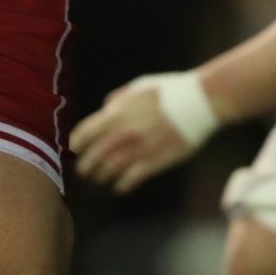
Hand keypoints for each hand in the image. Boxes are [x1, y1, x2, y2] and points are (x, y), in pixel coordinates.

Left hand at [70, 75, 202, 193]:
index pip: (83, 134)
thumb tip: (105, 110)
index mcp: (116, 114)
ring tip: (99, 180)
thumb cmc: (170, 91)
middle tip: (83, 171)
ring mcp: (138, 149)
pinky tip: (120, 187)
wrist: (201, 101)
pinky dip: (121, 186)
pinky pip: (131, 180)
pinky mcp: (155, 162)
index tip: (74, 150)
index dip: (75, 145)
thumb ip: (117, 100)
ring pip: (108, 171)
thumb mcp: (137, 87)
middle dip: (84, 166)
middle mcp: (123, 133)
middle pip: (92, 157)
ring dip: (101, 178)